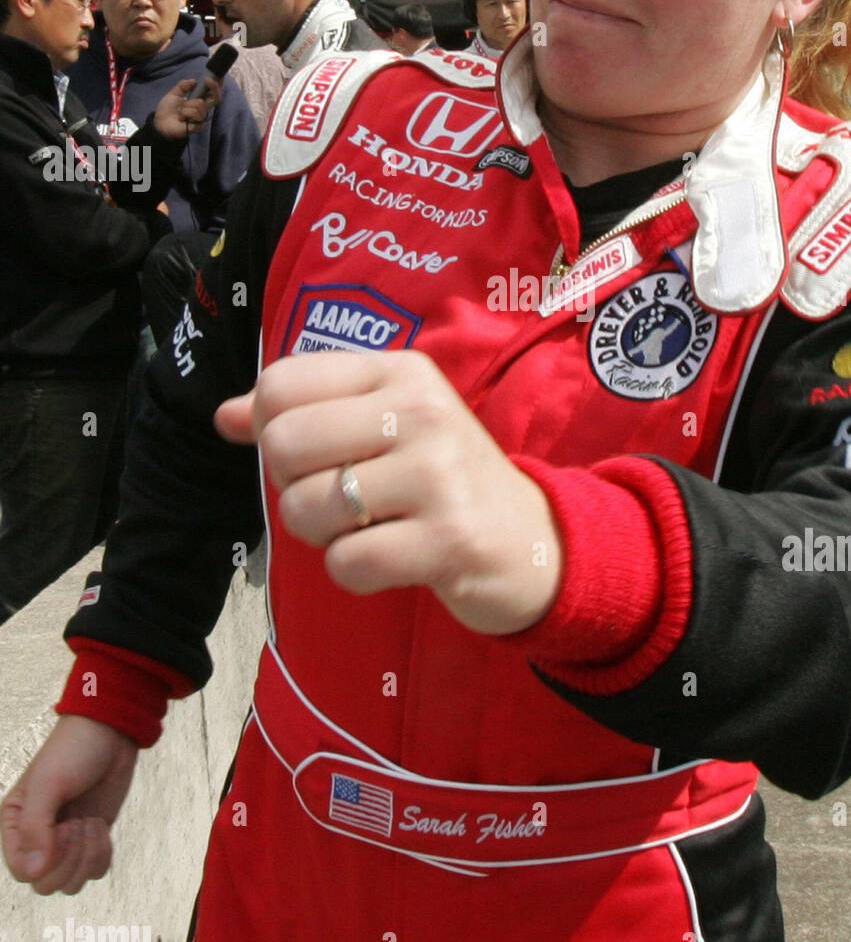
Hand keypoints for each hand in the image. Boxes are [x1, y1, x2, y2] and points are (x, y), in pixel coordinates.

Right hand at [1, 716, 137, 894]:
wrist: (111, 732)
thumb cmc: (73, 750)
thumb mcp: (49, 783)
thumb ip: (36, 827)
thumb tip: (34, 873)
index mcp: (15, 824)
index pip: (23, 872)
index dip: (48, 859)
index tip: (64, 826)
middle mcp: (36, 839)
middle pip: (47, 884)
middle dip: (71, 857)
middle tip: (79, 822)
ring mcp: (65, 842)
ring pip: (72, 882)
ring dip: (88, 854)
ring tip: (90, 821)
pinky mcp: (89, 840)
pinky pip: (95, 871)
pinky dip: (102, 854)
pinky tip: (101, 826)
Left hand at [152, 77, 219, 140]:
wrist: (160, 122)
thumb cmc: (167, 109)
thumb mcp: (174, 94)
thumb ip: (183, 86)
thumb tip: (194, 80)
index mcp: (198, 100)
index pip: (212, 93)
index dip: (216, 85)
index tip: (216, 76)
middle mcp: (202, 108)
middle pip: (216, 97)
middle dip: (213, 87)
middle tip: (207, 80)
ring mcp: (201, 117)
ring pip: (201, 105)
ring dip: (188, 105)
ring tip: (180, 111)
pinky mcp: (198, 125)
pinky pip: (196, 114)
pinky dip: (186, 113)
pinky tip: (181, 117)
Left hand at [214, 352, 563, 635]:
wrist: (535, 539)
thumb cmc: (443, 478)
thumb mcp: (385, 424)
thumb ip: (305, 412)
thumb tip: (224, 416)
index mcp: (400, 371)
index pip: (281, 384)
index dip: (272, 428)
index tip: (314, 452)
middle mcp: (421, 411)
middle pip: (283, 443)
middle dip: (292, 486)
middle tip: (340, 496)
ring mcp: (438, 474)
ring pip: (307, 508)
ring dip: (322, 535)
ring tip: (368, 527)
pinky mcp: (449, 539)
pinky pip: (346, 561)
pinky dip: (352, 570)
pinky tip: (390, 558)